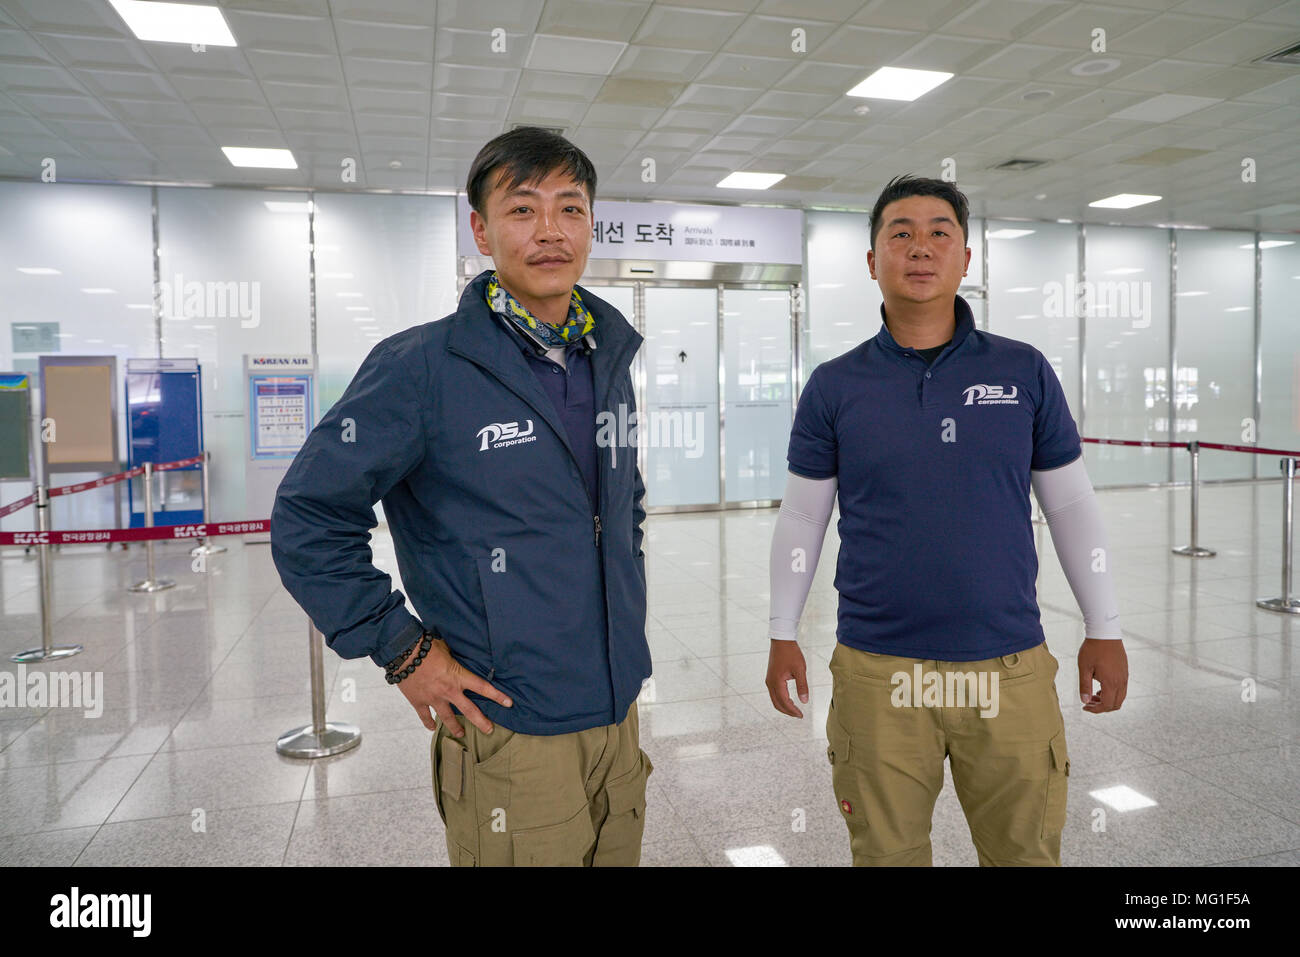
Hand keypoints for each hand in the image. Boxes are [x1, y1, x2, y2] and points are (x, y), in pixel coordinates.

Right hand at [394, 637, 511, 735]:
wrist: (403, 653)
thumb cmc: (426, 646)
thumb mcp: (446, 649)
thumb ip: (454, 657)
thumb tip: (458, 655)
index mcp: (458, 676)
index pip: (483, 687)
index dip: (497, 696)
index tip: (509, 703)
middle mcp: (448, 691)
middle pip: (470, 710)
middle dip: (481, 722)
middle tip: (489, 730)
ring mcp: (433, 699)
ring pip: (448, 718)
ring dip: (456, 728)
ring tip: (461, 734)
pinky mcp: (418, 701)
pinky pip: (425, 716)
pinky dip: (428, 723)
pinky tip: (432, 728)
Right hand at [765, 639, 809, 717]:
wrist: (781, 640)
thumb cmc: (791, 653)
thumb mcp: (800, 670)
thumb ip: (802, 686)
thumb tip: (804, 701)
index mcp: (776, 682)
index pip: (784, 702)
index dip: (792, 711)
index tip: (801, 715)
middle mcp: (770, 683)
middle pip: (777, 703)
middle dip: (788, 711)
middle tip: (799, 715)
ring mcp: (769, 680)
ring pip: (774, 699)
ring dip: (784, 706)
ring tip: (795, 709)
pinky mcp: (770, 677)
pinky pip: (774, 693)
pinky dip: (781, 699)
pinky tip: (790, 700)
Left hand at [1078, 637, 1127, 713]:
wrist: (1105, 633)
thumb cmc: (1092, 649)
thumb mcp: (1084, 668)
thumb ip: (1084, 686)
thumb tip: (1084, 701)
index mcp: (1111, 682)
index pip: (1107, 705)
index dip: (1096, 710)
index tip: (1085, 707)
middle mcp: (1121, 681)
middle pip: (1116, 704)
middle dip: (1102, 707)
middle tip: (1089, 702)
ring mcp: (1125, 676)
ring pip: (1120, 697)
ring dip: (1108, 700)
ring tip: (1094, 694)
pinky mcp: (1125, 671)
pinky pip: (1122, 688)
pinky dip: (1112, 693)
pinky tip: (1101, 686)